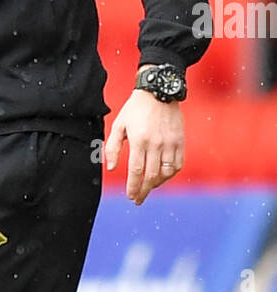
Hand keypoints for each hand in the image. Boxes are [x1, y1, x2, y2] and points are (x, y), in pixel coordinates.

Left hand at [104, 89, 183, 204]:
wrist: (159, 91)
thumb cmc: (135, 109)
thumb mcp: (118, 125)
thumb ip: (112, 147)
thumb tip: (111, 168)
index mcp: (139, 140)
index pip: (136, 171)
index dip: (133, 187)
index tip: (130, 196)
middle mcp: (156, 144)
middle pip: (151, 176)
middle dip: (144, 191)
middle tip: (138, 200)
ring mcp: (170, 143)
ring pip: (166, 172)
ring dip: (157, 184)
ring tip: (148, 188)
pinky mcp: (180, 141)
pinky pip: (177, 164)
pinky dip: (170, 174)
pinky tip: (162, 177)